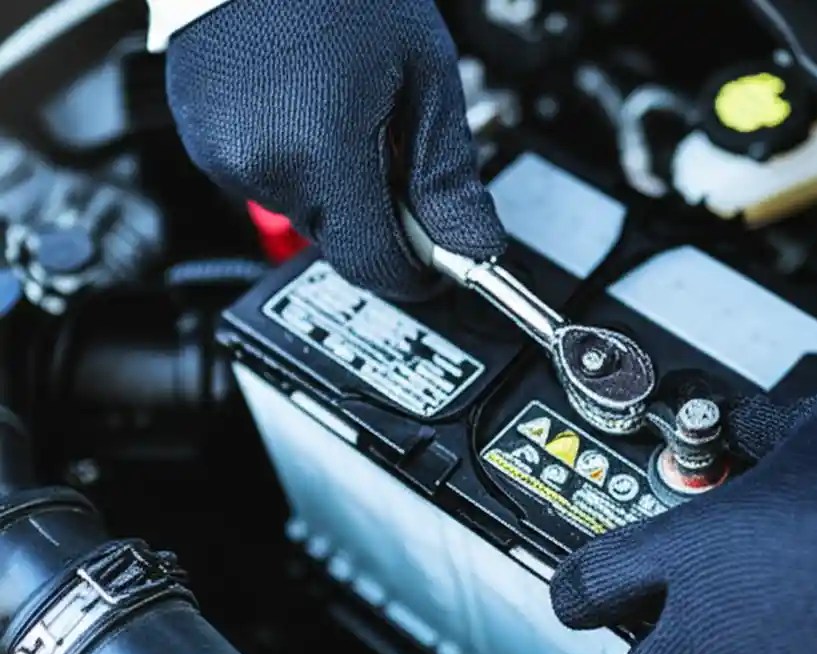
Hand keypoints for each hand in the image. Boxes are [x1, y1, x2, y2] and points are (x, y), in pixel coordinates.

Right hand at [165, 0, 504, 299]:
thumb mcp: (426, 79)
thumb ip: (448, 176)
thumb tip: (473, 247)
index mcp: (320, 153)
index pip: (375, 266)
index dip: (415, 269)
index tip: (439, 255)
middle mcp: (261, 165)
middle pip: (341, 240)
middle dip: (378, 209)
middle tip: (394, 143)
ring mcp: (222, 155)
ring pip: (305, 211)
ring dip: (336, 182)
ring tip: (345, 109)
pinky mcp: (201, 141)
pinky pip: (268, 179)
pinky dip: (297, 159)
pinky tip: (307, 106)